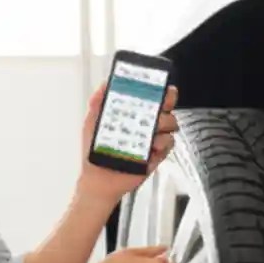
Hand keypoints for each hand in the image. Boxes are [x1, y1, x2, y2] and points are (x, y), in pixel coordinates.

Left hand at [76, 82, 179, 204]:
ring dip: (164, 122)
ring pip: (170, 122)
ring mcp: (153, 138)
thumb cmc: (94, 150)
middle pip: (166, 105)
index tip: (158, 84)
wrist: (99, 178)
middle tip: (162, 102)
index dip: (157, 87)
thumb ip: (97, 103)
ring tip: (152, 129)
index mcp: (132, 113)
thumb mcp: (92, 122)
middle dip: (168, 100)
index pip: (150, 94)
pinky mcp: (157, 154)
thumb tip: (104, 85)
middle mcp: (146, 123)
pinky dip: (163, 143)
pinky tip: (152, 146)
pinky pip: (169, 143)